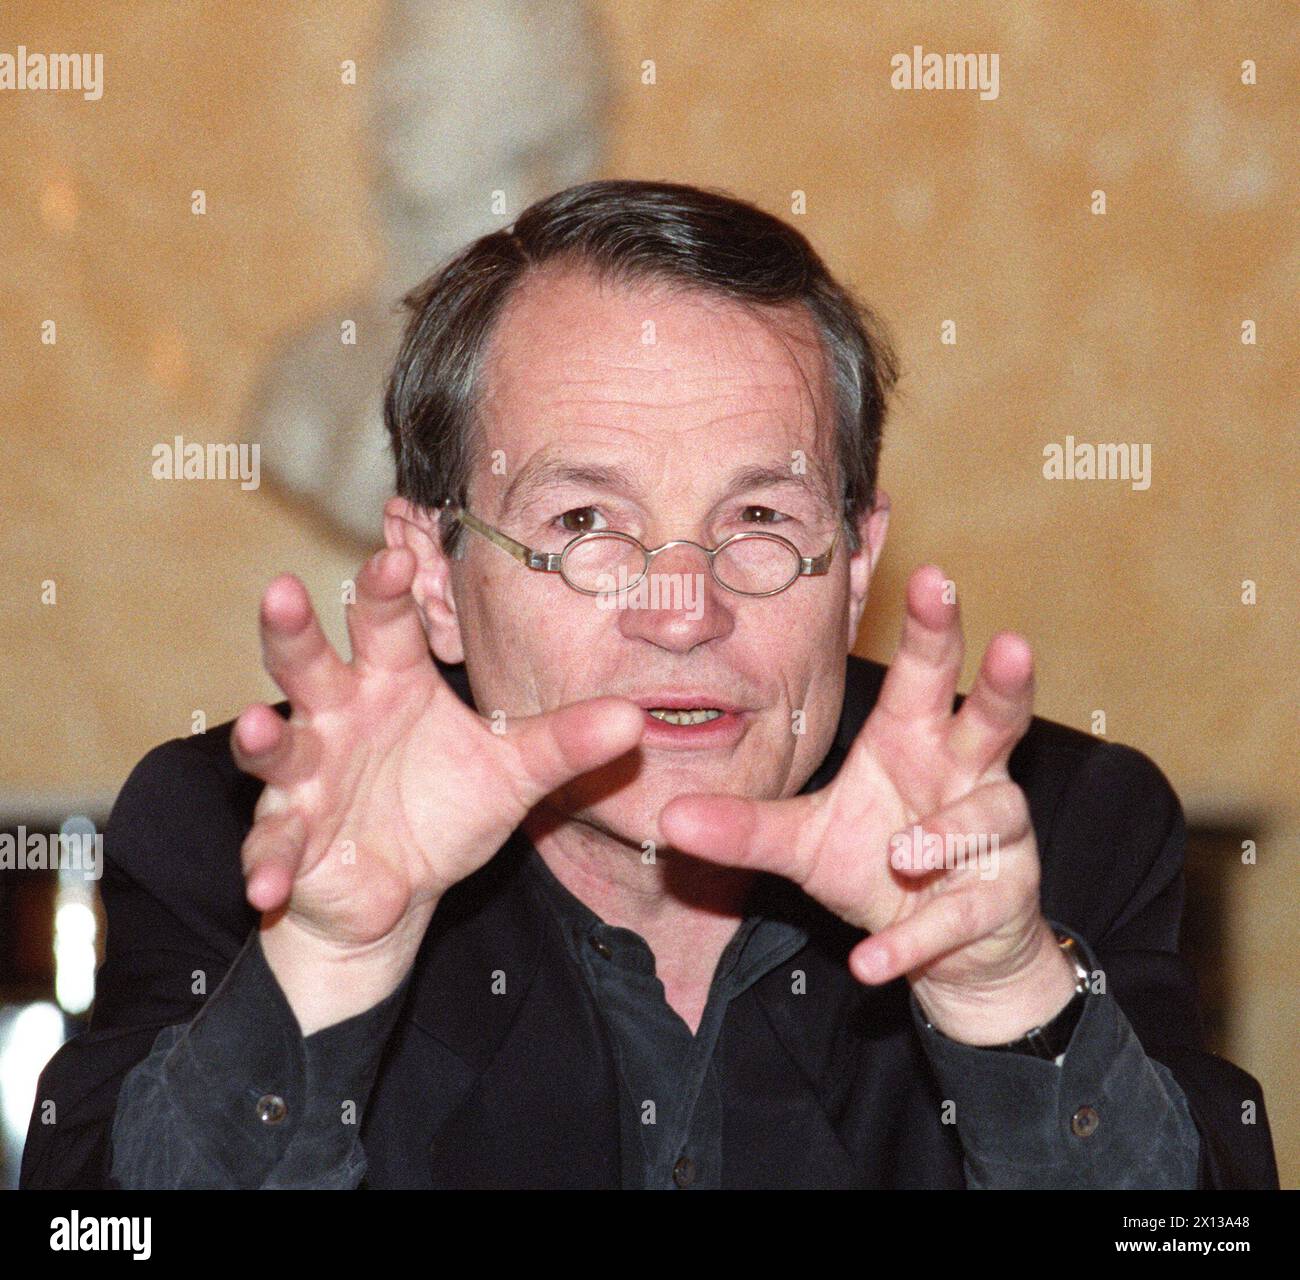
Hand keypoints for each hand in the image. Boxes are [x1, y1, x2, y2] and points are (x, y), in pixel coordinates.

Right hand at [233, 546, 642, 1028]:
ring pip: (275, 746)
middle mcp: (338, 715)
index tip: (400, 555)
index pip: (386, 621)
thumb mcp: (513, 771)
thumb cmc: (446, 804)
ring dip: (263, 739)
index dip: (388, 587)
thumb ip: (566, 742)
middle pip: (308, 662)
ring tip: (257, 727)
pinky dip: (270, 865)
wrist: (401, 887)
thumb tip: (636, 718)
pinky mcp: (289, 839)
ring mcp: (305, 777)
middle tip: (284, 591)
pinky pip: (273, 848)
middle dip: (294, 629)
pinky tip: (269, 886)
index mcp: (392, 680)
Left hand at [660, 564, 1075, 1043]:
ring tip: (904, 856)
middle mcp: (964, 773)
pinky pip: (961, 915)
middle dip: (1002, 681)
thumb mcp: (803, 841)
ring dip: (946, 833)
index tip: (934, 574)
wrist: (945, 947)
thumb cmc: (879, 862)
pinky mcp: (999, 902)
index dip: (932, 626)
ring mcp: (993, 836)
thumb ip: (745, 826)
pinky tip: (872, 961)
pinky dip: (918, 937)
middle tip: (1011, 642)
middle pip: (994, 716)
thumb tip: (670, 816)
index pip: (925, 673)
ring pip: (990, 815)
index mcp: (915, 740)